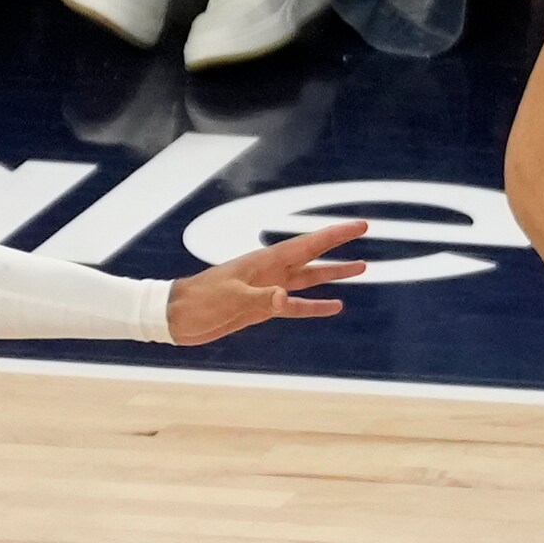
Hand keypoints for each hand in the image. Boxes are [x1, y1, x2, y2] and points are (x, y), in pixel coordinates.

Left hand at [164, 221, 367, 344]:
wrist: (178, 316)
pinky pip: (297, 305)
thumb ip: (261, 298)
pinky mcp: (264, 308)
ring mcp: (269, 288)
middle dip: (340, 245)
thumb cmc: (201, 301)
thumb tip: (286, 298)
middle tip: (365, 232)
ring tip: (361, 269)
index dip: (336, 235)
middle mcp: (272, 271)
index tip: (360, 226)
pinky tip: (334, 306)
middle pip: (314, 255)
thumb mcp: (231, 298)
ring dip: (333, 274)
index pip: (308, 244)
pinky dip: (315, 306)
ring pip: (309, 279)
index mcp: (266, 261)